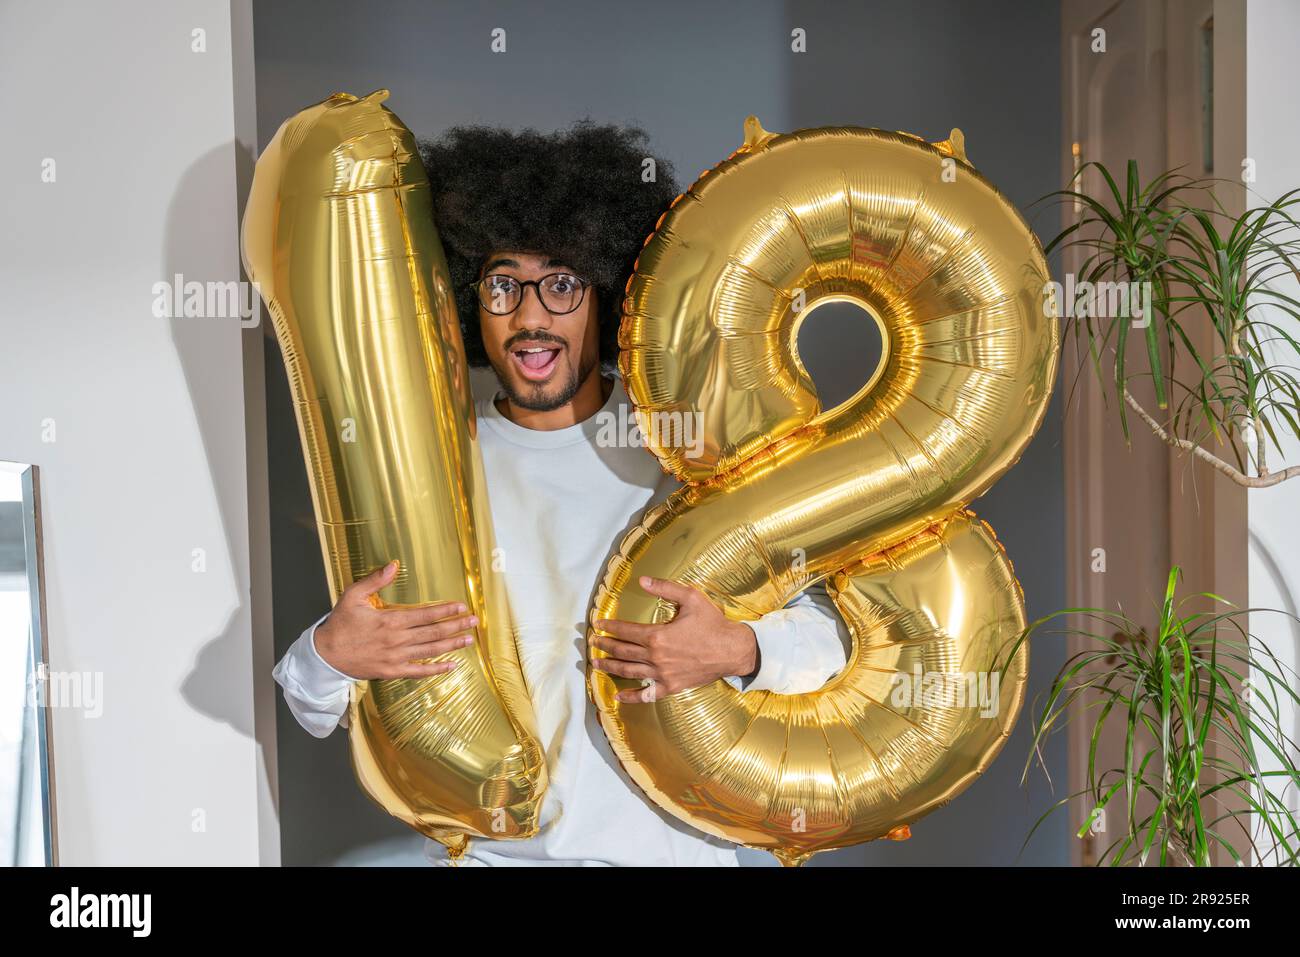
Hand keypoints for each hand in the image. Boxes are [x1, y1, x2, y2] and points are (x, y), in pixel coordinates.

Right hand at [314, 560, 477, 679]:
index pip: (425, 614)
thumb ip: (375, 580)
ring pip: (430, 651)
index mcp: (390, 620)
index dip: (445, 610)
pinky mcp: (392, 671)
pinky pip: (419, 672)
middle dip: (456, 626)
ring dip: (452, 645)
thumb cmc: (340, 624)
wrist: (326, 655)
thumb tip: (393, 564)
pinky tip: (452, 666)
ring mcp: (396, 657)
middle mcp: (397, 640)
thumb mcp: (353, 596)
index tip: (461, 606)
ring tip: (469, 640)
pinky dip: (437, 670)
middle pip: (433, 633)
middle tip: (474, 621)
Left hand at [590, 576, 757, 703]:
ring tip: (597, 664)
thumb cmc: (712, 623)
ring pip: (629, 672)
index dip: (609, 627)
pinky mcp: (671, 687)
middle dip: (605, 646)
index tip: (598, 625)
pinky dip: (631, 697)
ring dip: (611, 667)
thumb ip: (665, 588)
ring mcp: (662, 675)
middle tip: (593, 643)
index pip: (625, 631)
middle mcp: (655, 657)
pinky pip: (646, 695)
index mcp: (657, 636)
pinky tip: (618, 697)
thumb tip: (641, 580)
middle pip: (623, 651)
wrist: (732, 650)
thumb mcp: (690, 598)